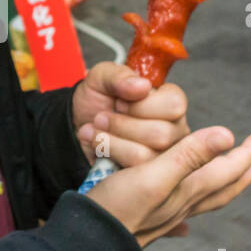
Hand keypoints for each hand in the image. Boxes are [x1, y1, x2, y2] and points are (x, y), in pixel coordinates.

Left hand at [72, 62, 189, 167]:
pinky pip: (132, 172)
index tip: (119, 101)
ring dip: (112, 140)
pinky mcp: (146, 175)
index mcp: (170, 102)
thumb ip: (120, 75)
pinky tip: (96, 143)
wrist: (76, 124)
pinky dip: (108, 154)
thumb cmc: (97, 99)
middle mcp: (174, 129)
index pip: (174, 105)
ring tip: (95, 128)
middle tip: (101, 117)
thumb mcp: (102, 77)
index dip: (141, 105)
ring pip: (145, 155)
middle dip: (122, 125)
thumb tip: (142, 86)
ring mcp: (162, 156)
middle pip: (162, 134)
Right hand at [85, 127, 250, 248]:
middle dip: (238, 172)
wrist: (89, 242)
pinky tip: (184, 211)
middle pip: (221, 189)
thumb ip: (188, 156)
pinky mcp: (148, 219)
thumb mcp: (153, 176)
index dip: (245, 152)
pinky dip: (190, 202)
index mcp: (188, 191)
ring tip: (226, 178)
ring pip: (203, 199)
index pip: (227, 169)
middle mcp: (182, 205)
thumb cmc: (118, 208)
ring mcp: (165, 215)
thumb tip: (227, 136)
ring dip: (218, 185)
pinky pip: (181, 209)